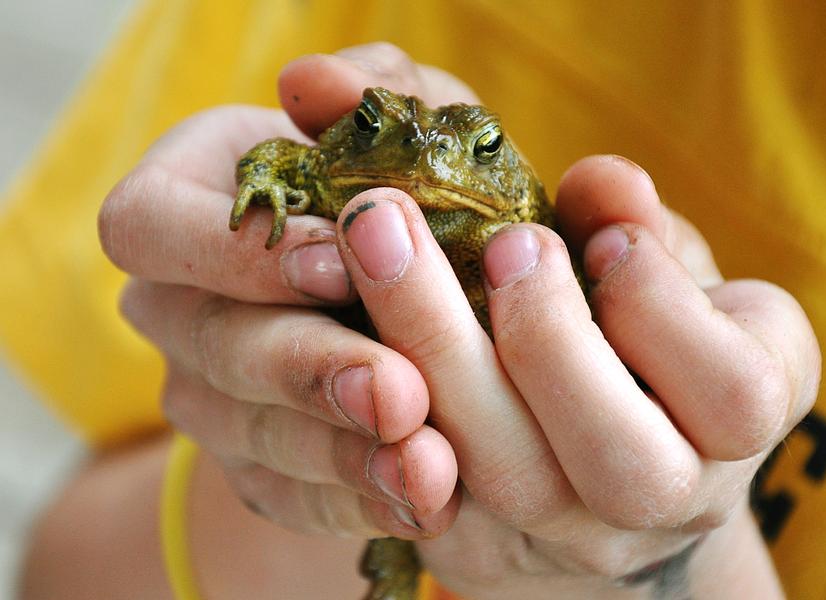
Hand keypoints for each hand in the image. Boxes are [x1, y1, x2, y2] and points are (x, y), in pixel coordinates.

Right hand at [99, 44, 478, 541]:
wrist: (415, 295)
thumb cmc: (397, 192)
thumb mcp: (399, 133)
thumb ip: (368, 94)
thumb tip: (312, 83)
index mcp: (187, 206)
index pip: (150, 228)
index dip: (233, 253)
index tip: (338, 260)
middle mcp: (183, 307)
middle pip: (209, 345)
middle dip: (308, 369)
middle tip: (399, 389)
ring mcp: (214, 395)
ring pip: (253, 434)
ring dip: (345, 452)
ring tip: (431, 465)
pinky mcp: (260, 465)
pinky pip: (292, 496)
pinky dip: (360, 498)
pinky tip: (427, 499)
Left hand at [324, 165, 817, 596]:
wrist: (600, 443)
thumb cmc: (637, 323)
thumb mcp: (653, 261)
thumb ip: (632, 220)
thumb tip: (605, 180)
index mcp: (742, 413)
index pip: (735, 394)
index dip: (659, 310)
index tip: (600, 240)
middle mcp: (675, 497)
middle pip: (624, 465)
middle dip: (543, 338)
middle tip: (495, 240)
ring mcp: (578, 539)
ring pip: (513, 483)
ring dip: (439, 355)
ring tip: (384, 244)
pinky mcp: (486, 548)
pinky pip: (429, 496)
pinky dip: (386, 408)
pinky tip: (348, 324)